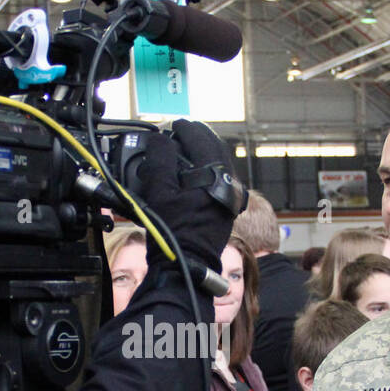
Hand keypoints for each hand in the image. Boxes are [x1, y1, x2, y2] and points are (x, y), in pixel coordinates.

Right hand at [136, 119, 240, 269]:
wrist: (186, 266)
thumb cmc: (172, 233)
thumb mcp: (159, 192)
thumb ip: (160, 160)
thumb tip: (161, 140)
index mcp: (215, 176)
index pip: (202, 140)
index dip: (185, 129)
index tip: (174, 124)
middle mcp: (229, 185)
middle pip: (216, 149)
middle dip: (198, 137)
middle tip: (181, 132)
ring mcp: (231, 198)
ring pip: (221, 164)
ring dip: (204, 153)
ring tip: (186, 149)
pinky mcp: (227, 209)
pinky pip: (221, 180)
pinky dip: (208, 170)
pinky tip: (194, 172)